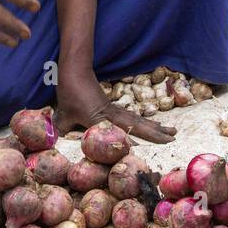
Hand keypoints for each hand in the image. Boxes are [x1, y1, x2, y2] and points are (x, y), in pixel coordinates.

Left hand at [53, 65, 176, 144]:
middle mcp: (111, 114)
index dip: (129, 146)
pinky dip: (144, 122)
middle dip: (155, 133)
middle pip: (137, 125)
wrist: (75, 69)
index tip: (142, 158)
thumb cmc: (69, 92)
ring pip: (138, 120)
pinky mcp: (113, 107)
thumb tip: (53, 143)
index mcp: (99, 118)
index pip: (117, 135)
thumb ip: (62, 130)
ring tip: (173, 131)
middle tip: (173, 138)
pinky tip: (152, 125)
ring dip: (155, 126)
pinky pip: (132, 116)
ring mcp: (114, 110)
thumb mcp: (63, 114)